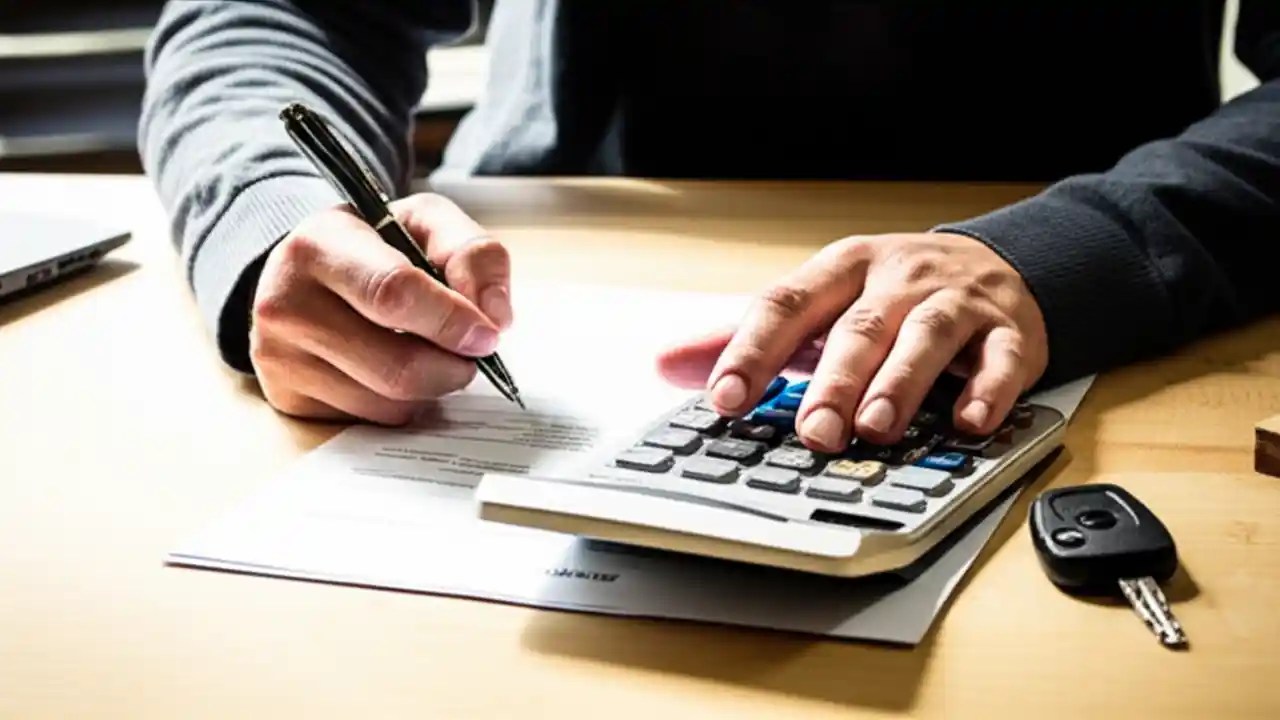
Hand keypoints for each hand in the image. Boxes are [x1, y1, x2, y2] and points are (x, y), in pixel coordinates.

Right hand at [249, 193, 511, 423]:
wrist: (304, 271)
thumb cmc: (373, 245)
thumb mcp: (425, 222)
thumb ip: (473, 253)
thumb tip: (495, 317)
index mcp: (319, 245)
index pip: (392, 294)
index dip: (451, 321)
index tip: (487, 336)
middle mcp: (286, 304)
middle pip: (396, 366)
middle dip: (452, 366)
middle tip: (470, 352)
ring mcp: (281, 358)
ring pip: (389, 403)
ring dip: (431, 388)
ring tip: (430, 354)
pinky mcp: (289, 399)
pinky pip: (371, 421)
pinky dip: (402, 404)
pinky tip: (396, 371)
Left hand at [656, 232, 1047, 450]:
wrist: (1000, 264)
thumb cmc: (893, 294)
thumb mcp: (820, 303)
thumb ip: (747, 337)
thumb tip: (666, 364)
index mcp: (840, 270)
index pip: (786, 305)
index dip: (752, 350)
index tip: (724, 397)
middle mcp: (896, 280)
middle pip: (858, 327)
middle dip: (831, 381)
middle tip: (811, 431)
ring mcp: (955, 303)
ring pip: (926, 337)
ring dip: (900, 383)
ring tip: (877, 426)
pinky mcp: (1009, 332)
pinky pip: (1001, 359)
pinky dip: (987, 390)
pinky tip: (969, 421)